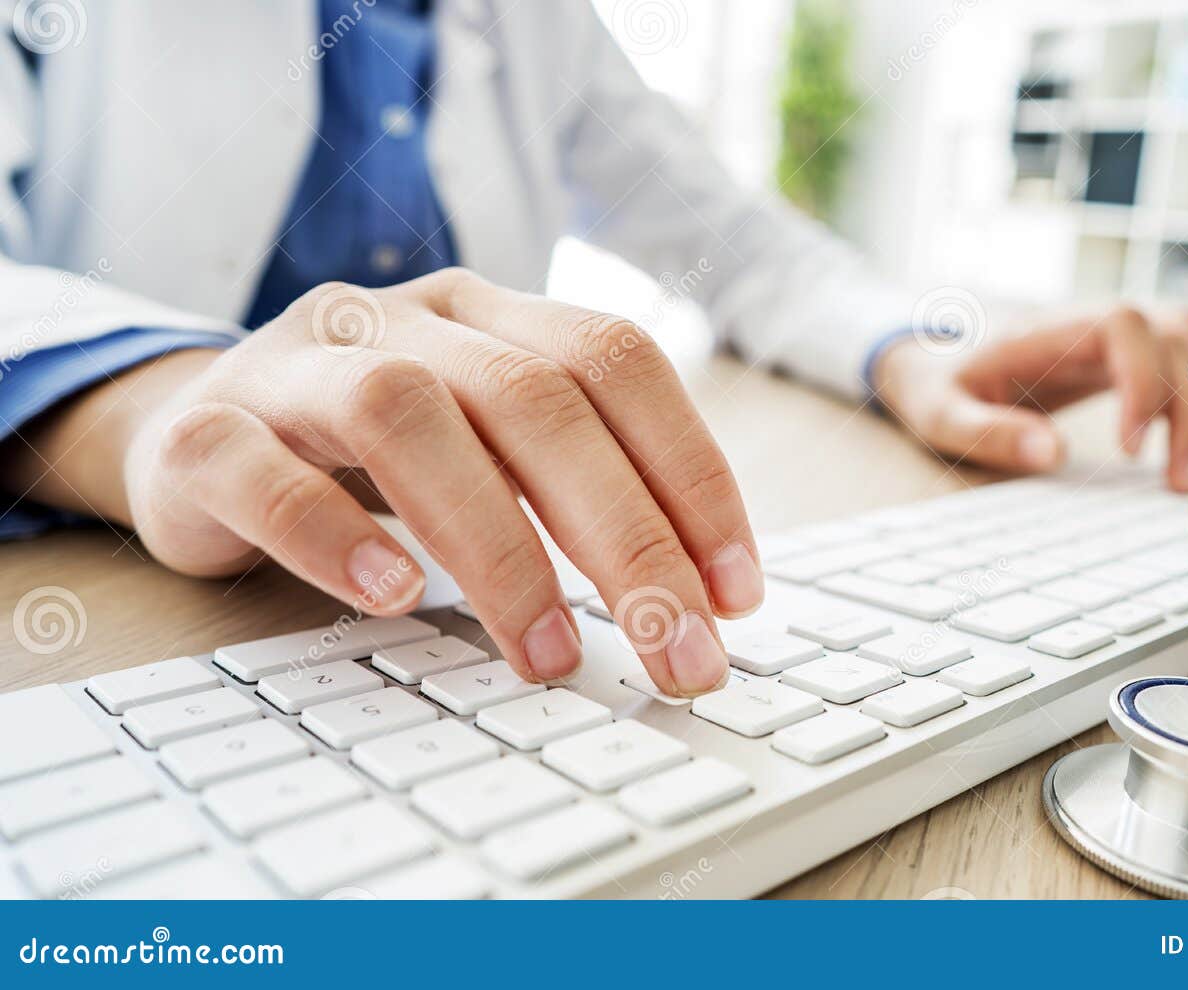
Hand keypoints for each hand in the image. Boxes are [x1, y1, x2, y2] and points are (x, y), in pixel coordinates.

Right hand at [18, 270, 760, 695]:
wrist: (193, 434)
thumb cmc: (372, 456)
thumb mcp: (488, 446)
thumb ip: (574, 487)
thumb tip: (697, 596)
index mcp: (488, 315)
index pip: (616, 359)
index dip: (691, 471)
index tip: (737, 591)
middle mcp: (401, 320)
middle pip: (534, 398)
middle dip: (627, 535)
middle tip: (676, 651)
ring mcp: (295, 367)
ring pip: (405, 414)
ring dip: (498, 545)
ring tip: (552, 655)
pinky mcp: (202, 433)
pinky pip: (256, 469)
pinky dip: (330, 534)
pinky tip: (392, 598)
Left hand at [872, 306, 1187, 490]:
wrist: (937, 360)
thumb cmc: (940, 386)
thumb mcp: (941, 415)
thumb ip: (989, 432)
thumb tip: (1051, 454)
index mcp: (1044, 330)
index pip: (1121, 325)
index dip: (1142, 378)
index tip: (1130, 448)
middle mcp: (1088, 322)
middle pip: (1173, 331)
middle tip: (1175, 479)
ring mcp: (1112, 336)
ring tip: (1180, 475)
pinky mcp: (1124, 356)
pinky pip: (1183, 362)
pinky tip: (1173, 452)